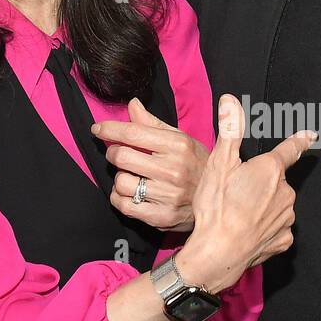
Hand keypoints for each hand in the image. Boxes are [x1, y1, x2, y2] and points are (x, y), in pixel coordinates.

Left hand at [96, 98, 209, 231]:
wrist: (223, 200)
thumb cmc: (197, 165)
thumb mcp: (181, 140)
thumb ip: (153, 124)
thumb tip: (132, 105)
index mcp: (178, 146)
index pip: (134, 132)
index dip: (110, 129)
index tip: (98, 128)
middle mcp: (174, 170)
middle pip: (122, 156)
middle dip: (114, 152)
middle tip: (119, 153)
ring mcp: (168, 195)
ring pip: (121, 182)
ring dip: (120, 178)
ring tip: (131, 176)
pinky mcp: (163, 216)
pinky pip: (125, 206)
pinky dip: (120, 198)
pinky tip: (129, 193)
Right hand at [175, 93, 311, 293]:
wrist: (218, 252)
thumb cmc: (217, 207)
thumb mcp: (219, 163)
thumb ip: (230, 130)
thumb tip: (231, 100)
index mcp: (270, 170)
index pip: (289, 150)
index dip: (299, 141)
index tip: (310, 136)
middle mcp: (285, 192)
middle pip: (276, 181)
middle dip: (261, 184)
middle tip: (236, 194)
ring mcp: (287, 218)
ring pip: (277, 205)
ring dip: (263, 207)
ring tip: (238, 214)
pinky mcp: (284, 240)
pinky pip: (277, 229)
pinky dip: (265, 229)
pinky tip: (248, 231)